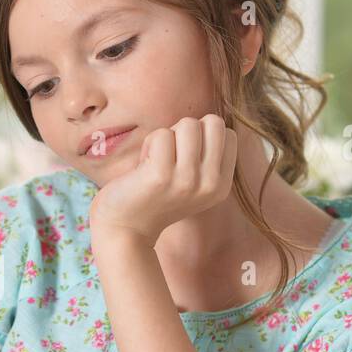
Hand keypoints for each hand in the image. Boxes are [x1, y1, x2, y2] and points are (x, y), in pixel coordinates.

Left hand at [89, 114, 237, 246]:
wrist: (125, 230)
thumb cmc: (155, 197)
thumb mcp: (193, 182)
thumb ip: (207, 156)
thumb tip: (210, 121)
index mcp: (221, 185)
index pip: (226, 132)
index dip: (200, 136)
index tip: (183, 159)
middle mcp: (211, 184)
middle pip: (212, 123)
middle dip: (187, 130)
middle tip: (169, 155)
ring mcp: (187, 180)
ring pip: (188, 124)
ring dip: (166, 136)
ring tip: (155, 161)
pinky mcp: (161, 175)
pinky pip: (161, 134)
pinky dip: (148, 144)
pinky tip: (143, 167)